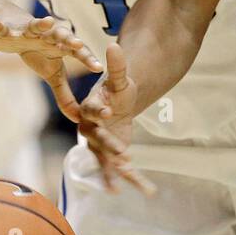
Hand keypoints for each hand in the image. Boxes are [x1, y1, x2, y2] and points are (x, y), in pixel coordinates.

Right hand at [0, 12, 102, 122]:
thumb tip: (78, 119)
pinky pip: (3, 28)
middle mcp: (48, 36)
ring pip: (36, 27)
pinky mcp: (8, 30)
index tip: (99, 68)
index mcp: (61, 47)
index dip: (88, 60)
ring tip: (49, 22)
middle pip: (62, 36)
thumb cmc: (38, 53)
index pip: (78, 53)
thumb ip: (65, 94)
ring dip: (42, 25)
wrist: (15, 32)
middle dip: (69, 39)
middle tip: (78, 44)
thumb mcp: (52, 74)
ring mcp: (29, 31)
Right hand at [77, 42, 155, 196]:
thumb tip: (114, 44)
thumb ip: (117, 66)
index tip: (108, 112)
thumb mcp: (120, 80)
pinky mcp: (109, 158)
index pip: (90, 111)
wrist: (115, 108)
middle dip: (109, 145)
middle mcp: (90, 130)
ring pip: (106, 160)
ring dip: (116, 171)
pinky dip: (133, 180)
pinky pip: (120, 171)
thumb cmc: (115, 92)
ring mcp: (99, 146)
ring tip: (124, 182)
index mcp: (88, 109)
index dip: (98, 112)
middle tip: (122, 152)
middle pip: (97, 138)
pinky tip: (147, 190)